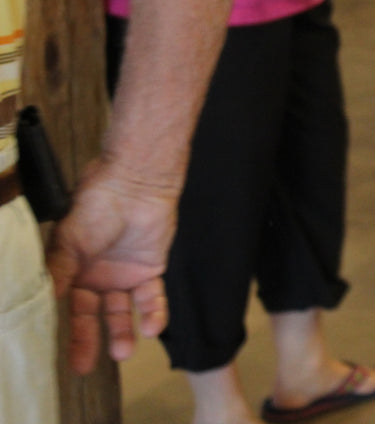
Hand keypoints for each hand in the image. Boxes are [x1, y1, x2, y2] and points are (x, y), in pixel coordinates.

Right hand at [44, 160, 178, 374]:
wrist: (135, 184)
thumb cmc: (95, 206)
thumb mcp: (68, 240)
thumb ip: (58, 271)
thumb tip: (43, 302)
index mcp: (72, 271)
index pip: (69, 308)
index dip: (70, 331)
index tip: (67, 357)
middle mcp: (96, 277)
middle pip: (94, 315)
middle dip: (92, 340)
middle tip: (87, 366)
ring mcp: (123, 275)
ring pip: (122, 311)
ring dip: (124, 331)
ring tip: (125, 351)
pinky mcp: (150, 270)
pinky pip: (152, 297)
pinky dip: (154, 313)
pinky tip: (153, 327)